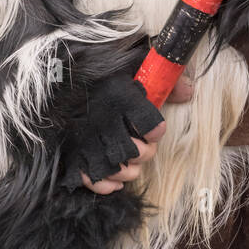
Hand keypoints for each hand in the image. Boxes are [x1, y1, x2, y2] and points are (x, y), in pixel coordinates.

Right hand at [79, 73, 193, 194]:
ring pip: (115, 168)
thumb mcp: (133, 64)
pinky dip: (106, 184)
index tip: (156, 130)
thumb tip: (188, 92)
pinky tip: (114, 181)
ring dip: (129, 171)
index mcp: (119, 94)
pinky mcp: (70, 151)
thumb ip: (161, 78)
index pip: (149, 122)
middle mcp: (101, 118)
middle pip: (134, 150)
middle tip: (145, 148)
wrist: (59, 74)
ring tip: (132, 164)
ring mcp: (84, 137)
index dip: (156, 131)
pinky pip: (90, 178)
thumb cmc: (102, 70)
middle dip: (145, 153)